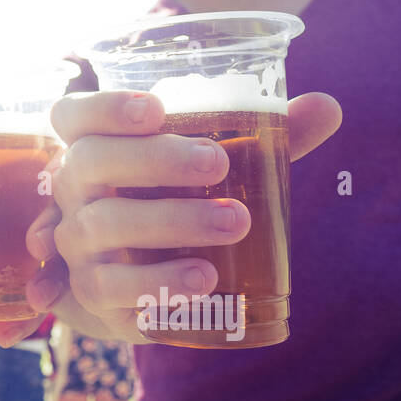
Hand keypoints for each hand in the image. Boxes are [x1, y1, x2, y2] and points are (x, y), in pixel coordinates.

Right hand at [0, 90, 341, 346]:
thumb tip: (327, 106)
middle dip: (154, 159)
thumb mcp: (219, 169)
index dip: (105, 107)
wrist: (141, 286)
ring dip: (169, 222)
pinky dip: (156, 283)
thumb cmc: (180, 205)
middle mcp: (74, 189)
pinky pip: (110, 288)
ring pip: (101, 226)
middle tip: (219, 162)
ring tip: (236, 224)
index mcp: (95, 146)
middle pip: (90, 161)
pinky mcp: (91, 293)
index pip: (73, 115)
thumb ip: (266, 138)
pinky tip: (203, 280)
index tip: (157, 108)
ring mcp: (77, 241)